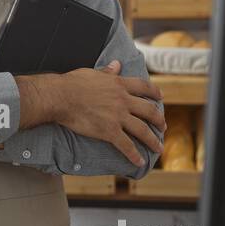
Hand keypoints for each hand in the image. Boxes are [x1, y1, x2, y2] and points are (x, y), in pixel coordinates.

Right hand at [37, 60, 164, 165]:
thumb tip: (116, 63)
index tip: (160, 97)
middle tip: (163, 127)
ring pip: (142, 130)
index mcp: (119, 84)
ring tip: (159, 148)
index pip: (143, 87)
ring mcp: (118, 116)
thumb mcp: (93, 72)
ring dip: (153, 140)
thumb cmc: (72, 83)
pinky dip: (134, 155)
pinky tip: (139, 162)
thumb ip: (107, 71)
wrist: (60, 97)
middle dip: (159, 120)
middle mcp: (123, 100)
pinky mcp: (109, 131)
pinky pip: (126, 145)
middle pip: (148, 110)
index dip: (154, 92)